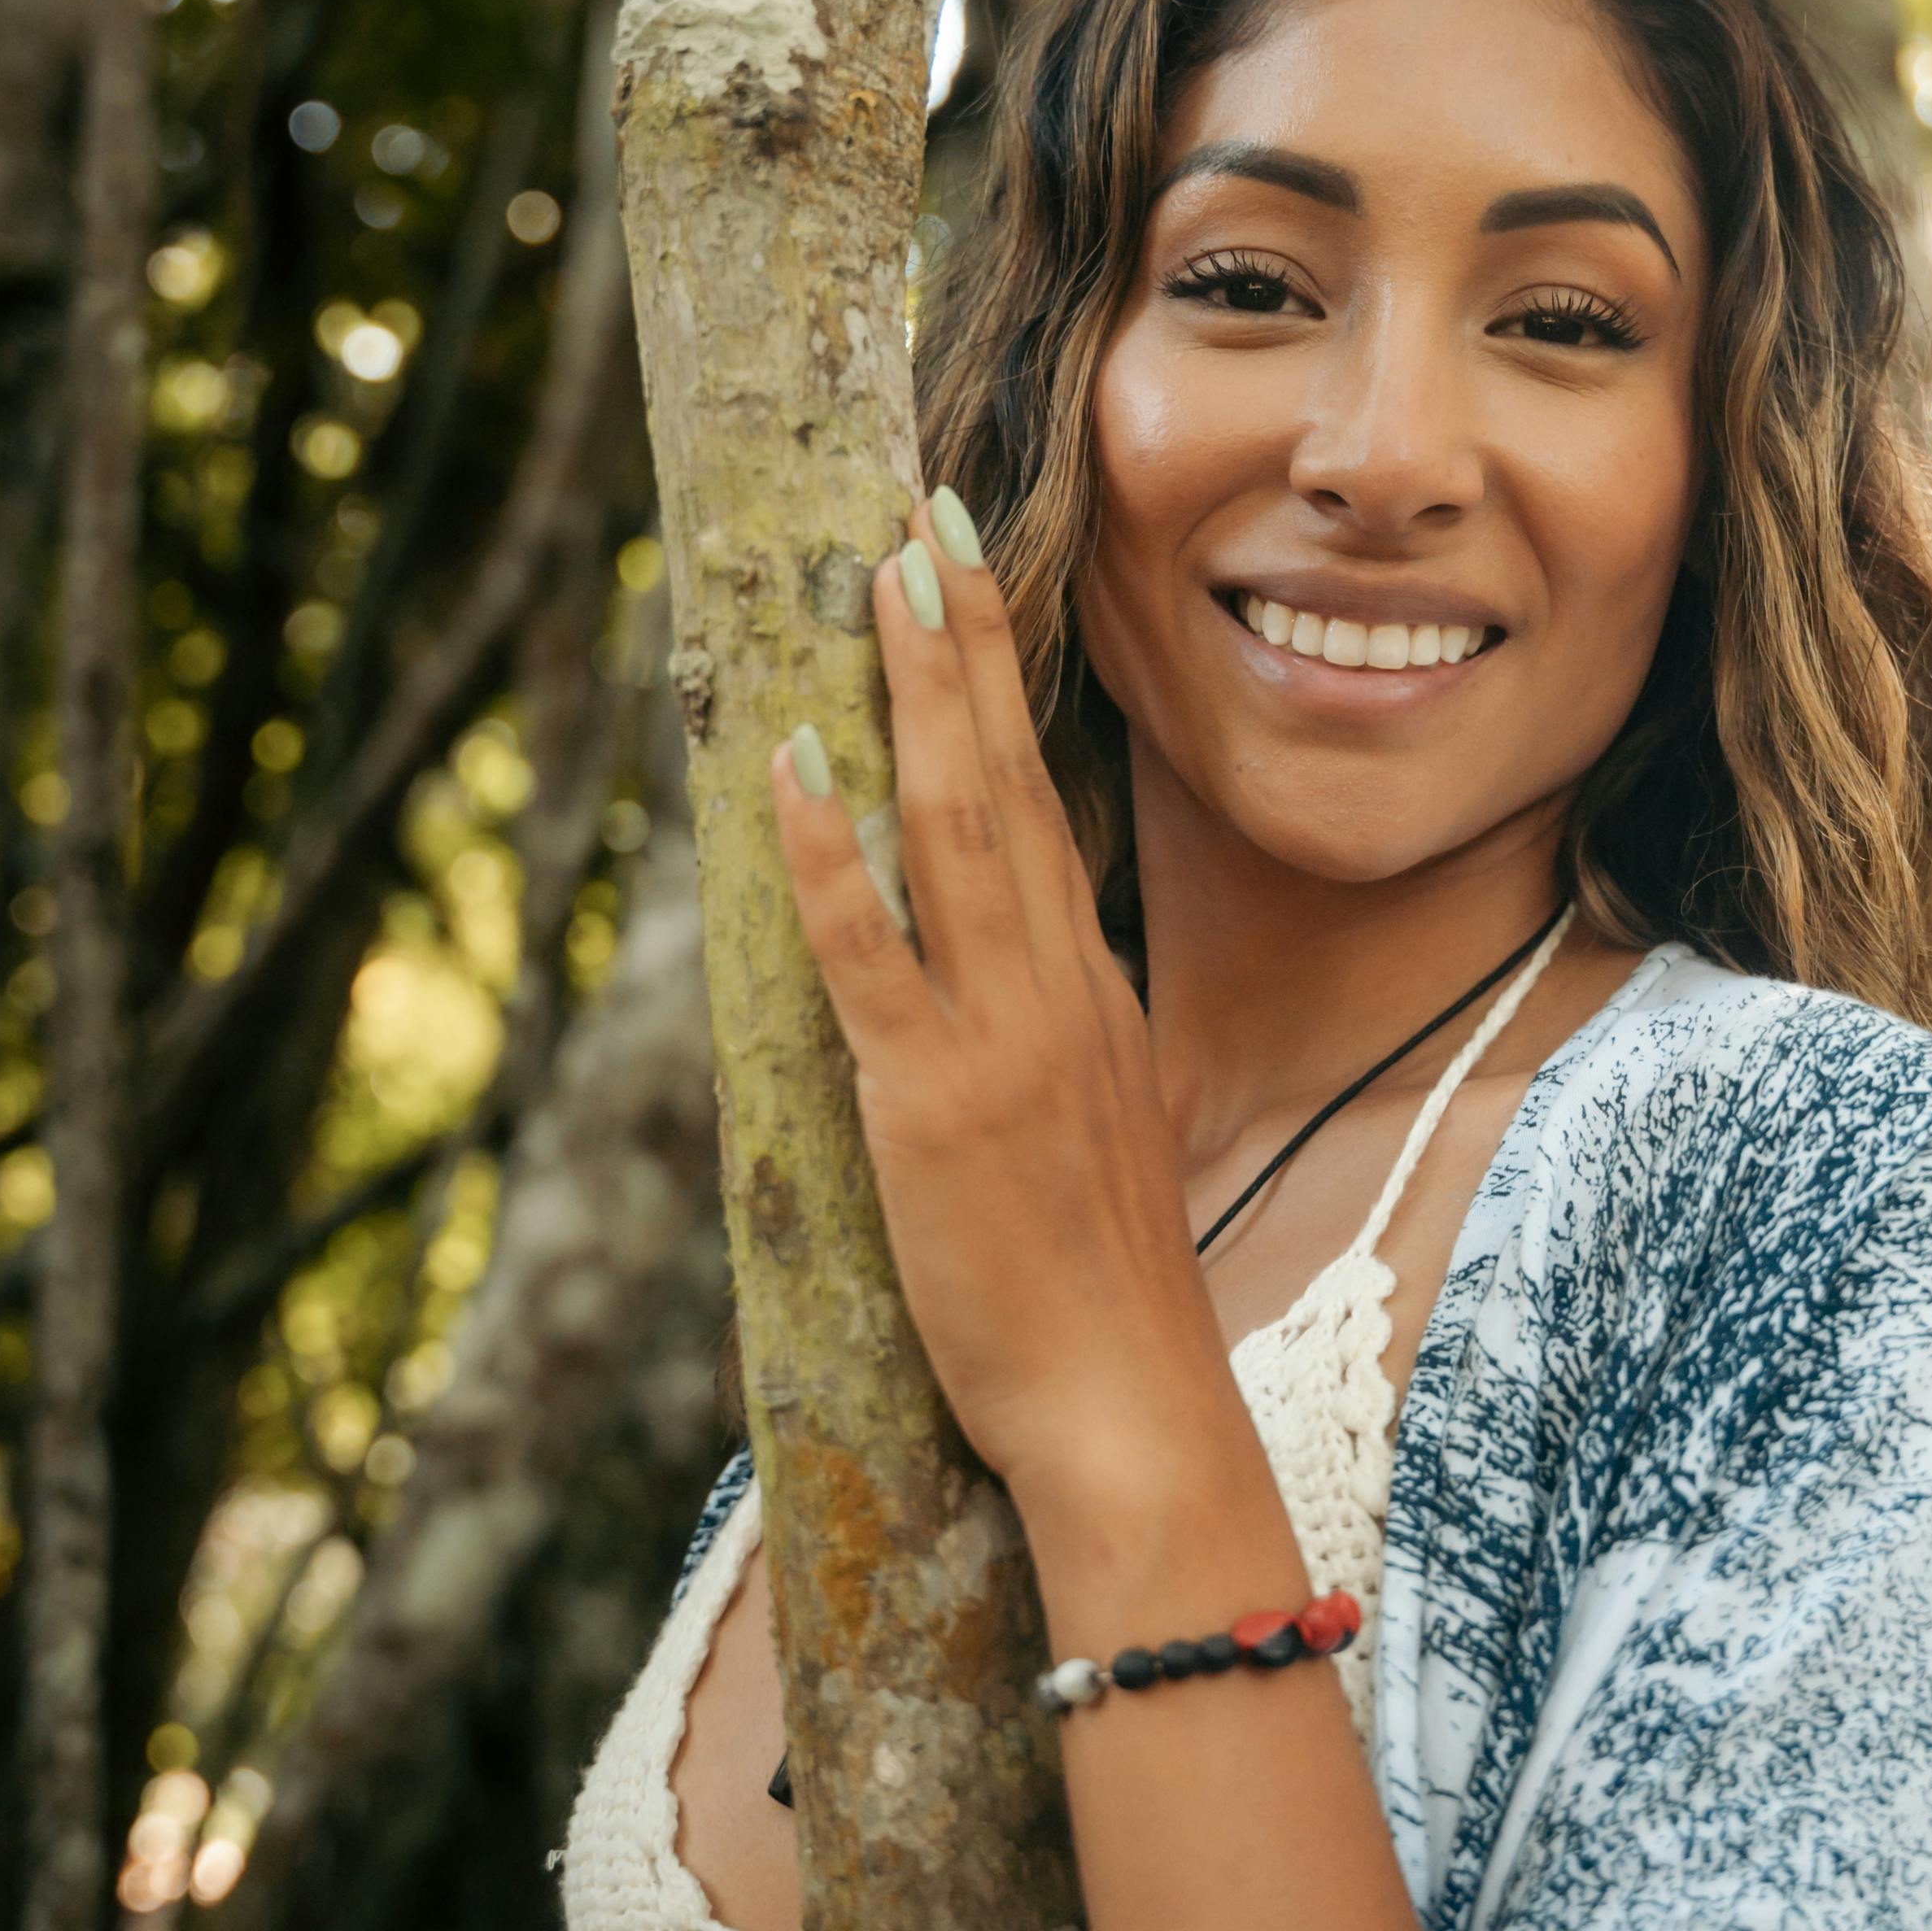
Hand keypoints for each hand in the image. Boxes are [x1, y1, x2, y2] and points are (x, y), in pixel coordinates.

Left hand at [769, 498, 1247, 1530]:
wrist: (1129, 1416)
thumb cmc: (1102, 1316)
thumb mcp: (1090, 1153)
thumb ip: (1047, 1069)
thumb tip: (1001, 1025)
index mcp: (1089, 1001)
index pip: (1038, 809)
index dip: (998, 690)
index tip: (969, 580)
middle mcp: (1055, 993)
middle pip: (1004, 782)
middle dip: (963, 642)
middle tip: (924, 515)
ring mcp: (998, 1041)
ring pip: (954, 829)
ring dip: (915, 693)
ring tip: (884, 575)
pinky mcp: (931, 1103)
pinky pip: (871, 953)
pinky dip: (830, 850)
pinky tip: (802, 757)